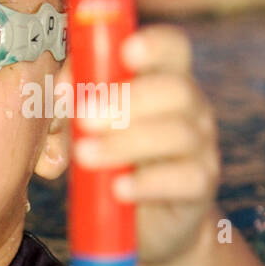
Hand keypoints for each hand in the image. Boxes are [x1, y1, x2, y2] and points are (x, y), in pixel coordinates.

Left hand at [70, 25, 218, 265]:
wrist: (139, 220)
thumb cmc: (110, 158)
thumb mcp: (87, 123)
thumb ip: (76, 98)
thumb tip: (62, 90)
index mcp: (164, 79)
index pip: (174, 48)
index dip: (155, 45)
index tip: (125, 52)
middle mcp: (192, 108)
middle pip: (177, 90)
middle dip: (127, 100)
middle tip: (84, 119)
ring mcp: (202, 146)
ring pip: (179, 134)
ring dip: (126, 142)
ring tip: (85, 156)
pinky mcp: (201, 185)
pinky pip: (186, 178)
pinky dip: (148, 182)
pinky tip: (118, 188)